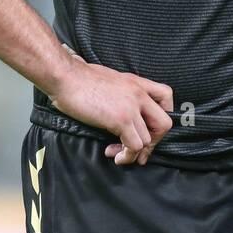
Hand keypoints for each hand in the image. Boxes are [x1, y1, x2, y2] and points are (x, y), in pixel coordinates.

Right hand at [48, 53, 173, 166]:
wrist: (65, 76)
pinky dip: (127, 155)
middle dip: (154, 142)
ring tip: (117, 153)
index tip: (148, 129)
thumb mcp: (109, 79)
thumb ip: (121, 92)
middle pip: (165, 123)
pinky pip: (135, 146)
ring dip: (134, 152)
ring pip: (148, 139)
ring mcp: (131, 107)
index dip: (161, 116)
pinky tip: (114, 155)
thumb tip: (119, 108)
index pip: (167, 96)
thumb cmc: (79, 78)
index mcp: (137, 82)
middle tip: (138, 150)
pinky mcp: (121, 119)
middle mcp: (139, 94)